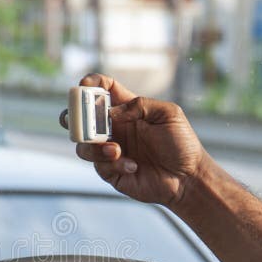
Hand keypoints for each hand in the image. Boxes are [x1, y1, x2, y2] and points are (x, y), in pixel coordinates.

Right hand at [75, 74, 207, 209]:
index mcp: (127, 109)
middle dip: (73, 115)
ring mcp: (110, 150)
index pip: (103, 90)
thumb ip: (140, 105)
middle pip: (81, 117)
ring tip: (115, 151)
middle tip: (78, 119)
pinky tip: (133, 166)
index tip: (85, 84)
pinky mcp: (110, 171)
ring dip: (93, 145)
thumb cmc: (182, 143)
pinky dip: (113, 163)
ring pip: (82, 144)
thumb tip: (111, 112)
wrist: (187, 178)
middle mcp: (114, 128)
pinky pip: (99, 165)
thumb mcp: (168, 114)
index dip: (91, 83)